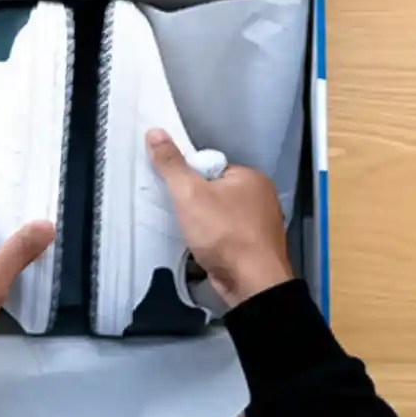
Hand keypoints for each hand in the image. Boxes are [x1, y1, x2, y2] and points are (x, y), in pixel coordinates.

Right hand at [146, 128, 291, 306]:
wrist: (251, 284)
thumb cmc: (225, 234)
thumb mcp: (189, 194)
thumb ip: (172, 164)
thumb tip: (155, 133)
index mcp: (251, 177)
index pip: (211, 168)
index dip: (191, 181)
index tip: (181, 196)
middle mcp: (261, 198)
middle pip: (215, 192)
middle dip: (197, 206)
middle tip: (185, 217)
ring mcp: (260, 225)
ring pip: (221, 217)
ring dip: (205, 227)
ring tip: (194, 236)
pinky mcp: (255, 249)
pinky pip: (227, 238)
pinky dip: (214, 243)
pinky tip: (205, 251)